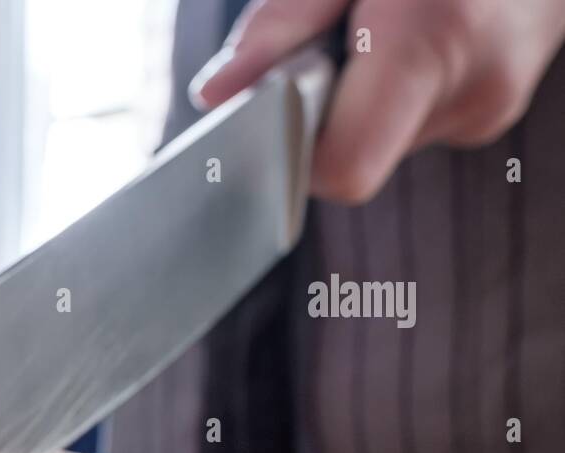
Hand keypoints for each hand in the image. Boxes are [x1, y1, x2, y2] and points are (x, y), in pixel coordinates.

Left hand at [189, 0, 564, 202]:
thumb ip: (278, 27)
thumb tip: (213, 95)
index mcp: (430, 46)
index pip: (343, 171)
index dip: (297, 156)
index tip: (277, 118)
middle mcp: (470, 91)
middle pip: (354, 158)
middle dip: (325, 114)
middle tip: (334, 50)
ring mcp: (489, 109)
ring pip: (380, 143)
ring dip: (360, 102)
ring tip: (381, 36)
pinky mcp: (492, 112)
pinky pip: (411, 126)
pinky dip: (392, 96)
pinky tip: (408, 44)